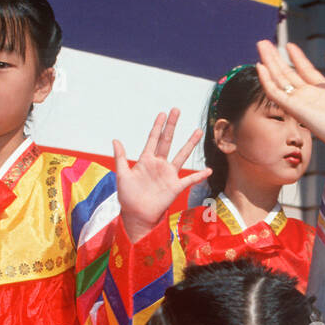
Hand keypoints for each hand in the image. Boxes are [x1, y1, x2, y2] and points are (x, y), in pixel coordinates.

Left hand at [113, 108, 210, 241]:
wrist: (136, 215)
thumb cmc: (127, 196)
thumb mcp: (122, 175)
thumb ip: (120, 158)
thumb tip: (115, 140)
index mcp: (145, 160)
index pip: (153, 139)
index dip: (157, 127)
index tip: (162, 113)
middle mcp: (159, 164)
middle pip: (167, 141)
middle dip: (172, 126)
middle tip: (176, 110)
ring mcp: (168, 175)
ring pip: (181, 155)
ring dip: (189, 144)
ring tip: (197, 131)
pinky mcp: (175, 187)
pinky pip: (189, 179)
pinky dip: (199, 176)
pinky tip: (208, 170)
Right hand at [253, 40, 324, 190]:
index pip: (307, 72)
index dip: (298, 58)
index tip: (290, 46)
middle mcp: (310, 97)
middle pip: (288, 74)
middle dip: (277, 58)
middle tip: (265, 43)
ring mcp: (301, 103)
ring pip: (279, 79)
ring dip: (269, 62)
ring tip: (261, 45)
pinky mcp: (294, 109)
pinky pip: (275, 93)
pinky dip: (266, 80)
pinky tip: (260, 66)